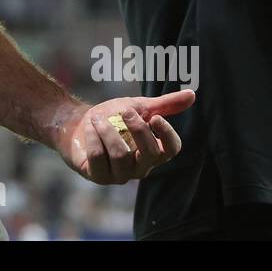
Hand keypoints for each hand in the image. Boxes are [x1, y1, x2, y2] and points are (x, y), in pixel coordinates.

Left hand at [55, 90, 194, 184]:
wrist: (79, 122)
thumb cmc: (113, 116)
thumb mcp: (139, 106)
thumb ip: (165, 104)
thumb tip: (193, 94)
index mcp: (153, 151)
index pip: (171, 150)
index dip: (167, 134)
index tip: (154, 117)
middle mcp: (140, 167)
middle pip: (150, 154)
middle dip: (138, 129)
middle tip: (126, 112)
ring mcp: (119, 175)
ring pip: (121, 156)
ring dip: (108, 131)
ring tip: (98, 119)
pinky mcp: (98, 175)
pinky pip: (99, 158)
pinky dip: (94, 137)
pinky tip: (90, 128)